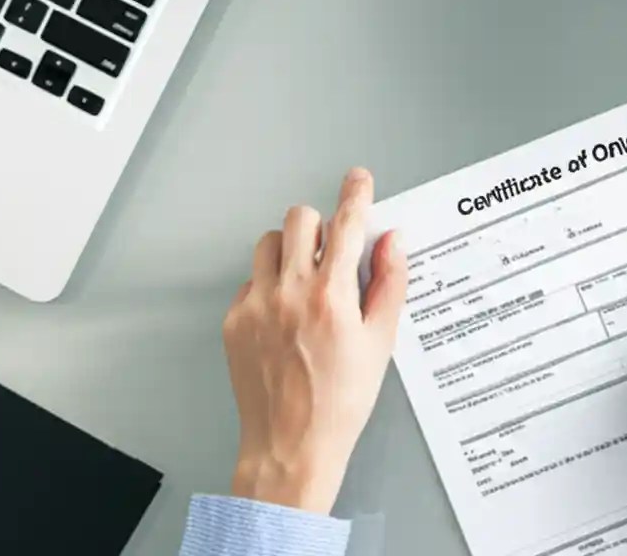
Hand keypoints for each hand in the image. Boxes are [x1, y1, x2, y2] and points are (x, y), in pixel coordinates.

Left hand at [223, 168, 406, 513]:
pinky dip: (269, 284)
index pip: (345, 225)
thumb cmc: (340, 404)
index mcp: (330, 297)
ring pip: (267, 244)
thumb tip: (391, 244)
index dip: (356, 195)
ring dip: (290, 249)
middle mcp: (288, 294)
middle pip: (298, 220)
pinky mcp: (234, 323)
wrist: (291, 447)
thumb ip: (388, 285)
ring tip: (307, 279)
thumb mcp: (381, 343)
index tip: (359, 180)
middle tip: (333, 248)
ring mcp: (255, 307)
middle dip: (319, 225)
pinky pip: (250, 281)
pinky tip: (287, 313)